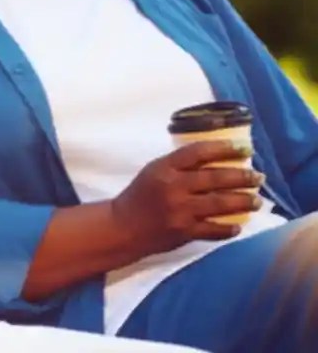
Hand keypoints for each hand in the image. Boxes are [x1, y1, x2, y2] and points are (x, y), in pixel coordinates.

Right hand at [111, 141, 263, 257]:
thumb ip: (180, 165)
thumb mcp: (155, 172)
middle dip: (242, 176)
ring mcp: (180, 211)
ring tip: (257, 200)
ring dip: (243, 201)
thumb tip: (218, 159)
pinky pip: (214, 230)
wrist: (123, 227)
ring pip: (220, 204)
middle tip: (258, 177)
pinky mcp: (184, 232)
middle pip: (215, 178)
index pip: (198, 152)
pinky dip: (228, 228)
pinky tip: (238, 226)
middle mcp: (173, 187)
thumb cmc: (141, 195)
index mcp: (164, 168)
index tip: (245, 148)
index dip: (224, 148)